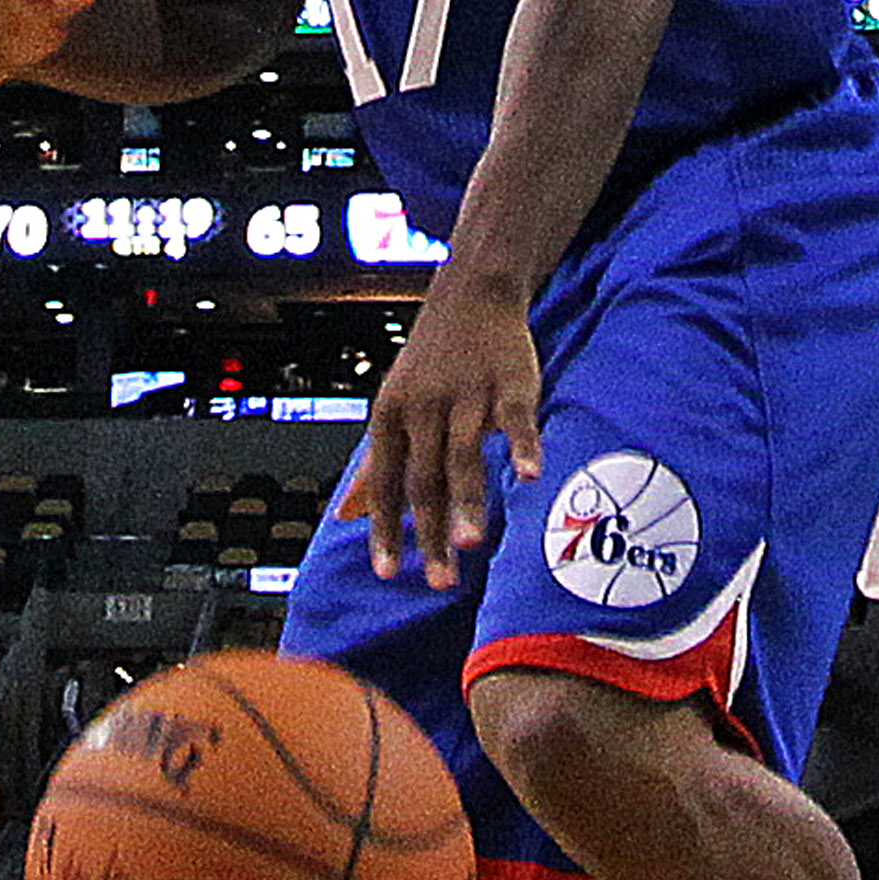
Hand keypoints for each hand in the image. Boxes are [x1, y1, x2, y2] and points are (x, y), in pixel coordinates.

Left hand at [333, 274, 545, 589]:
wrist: (469, 297)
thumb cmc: (430, 363)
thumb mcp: (393, 406)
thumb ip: (380, 461)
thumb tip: (348, 509)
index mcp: (390, 417)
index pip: (385, 484)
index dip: (386, 529)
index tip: (388, 574)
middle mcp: (422, 410)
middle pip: (424, 481)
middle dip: (429, 535)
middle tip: (439, 582)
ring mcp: (465, 397)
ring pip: (462, 456)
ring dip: (467, 502)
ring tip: (468, 545)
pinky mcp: (507, 384)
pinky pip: (514, 419)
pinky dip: (522, 447)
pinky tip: (530, 477)